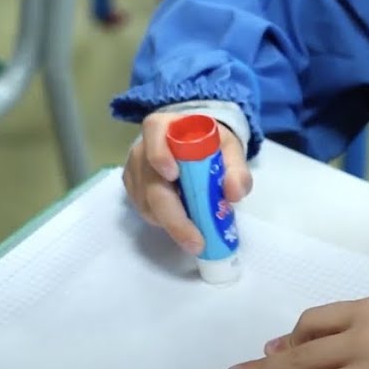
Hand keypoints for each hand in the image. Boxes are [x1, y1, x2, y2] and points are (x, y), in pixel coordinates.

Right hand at [122, 112, 251, 254]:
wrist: (196, 147)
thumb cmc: (210, 145)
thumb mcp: (229, 149)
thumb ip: (236, 169)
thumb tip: (233, 193)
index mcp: (164, 127)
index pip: (154, 134)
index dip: (160, 155)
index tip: (173, 175)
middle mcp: (142, 147)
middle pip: (150, 183)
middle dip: (173, 217)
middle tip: (195, 242)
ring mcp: (134, 170)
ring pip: (146, 204)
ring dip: (171, 223)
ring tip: (197, 232)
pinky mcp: (132, 189)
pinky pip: (144, 210)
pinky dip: (164, 222)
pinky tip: (183, 221)